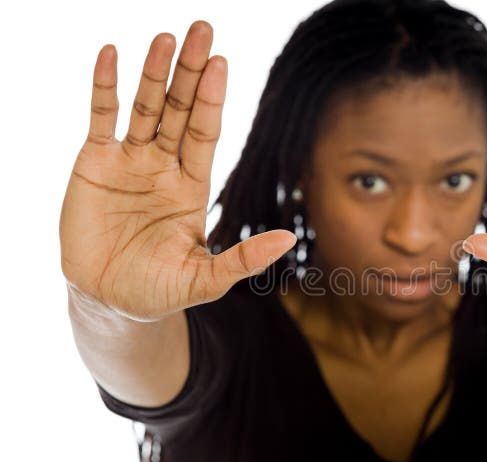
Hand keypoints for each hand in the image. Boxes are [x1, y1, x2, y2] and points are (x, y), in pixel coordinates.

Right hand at [59, 21, 295, 320]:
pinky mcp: (94, 164)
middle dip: (190, 72)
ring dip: (154, 73)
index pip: (205, 132)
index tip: (221, 63)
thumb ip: (244, 258)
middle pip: (180, 110)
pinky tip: (111, 55)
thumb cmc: (158, 291)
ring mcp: (129, 161)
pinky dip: (104, 88)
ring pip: (145, 107)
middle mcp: (164, 166)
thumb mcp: (205, 279)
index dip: (212, 99)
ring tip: (166, 37)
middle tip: (202, 31)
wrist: (108, 301)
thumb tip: (289, 240)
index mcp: (192, 185)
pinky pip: (101, 118)